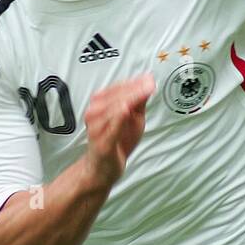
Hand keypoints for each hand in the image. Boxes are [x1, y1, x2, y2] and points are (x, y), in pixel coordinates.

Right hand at [84, 72, 155, 187]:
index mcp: (100, 104)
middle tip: (150, 84)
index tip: (149, 78)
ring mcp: (96, 128)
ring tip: (144, 92)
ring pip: (113, 108)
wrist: (104, 166)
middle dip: (135, 88)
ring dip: (129, 98)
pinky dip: (118, 117)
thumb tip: (148, 83)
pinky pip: (110, 128)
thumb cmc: (117, 140)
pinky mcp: (101, 142)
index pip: (118, 88)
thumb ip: (139, 102)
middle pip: (117, 96)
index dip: (134, 82)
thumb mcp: (133, 118)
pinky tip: (126, 109)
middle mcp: (94, 113)